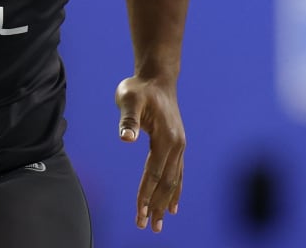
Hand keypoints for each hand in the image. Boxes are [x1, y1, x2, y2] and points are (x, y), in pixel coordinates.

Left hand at [116, 75, 184, 233]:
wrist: (157, 78)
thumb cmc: (139, 89)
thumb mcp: (129, 98)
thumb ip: (127, 118)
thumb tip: (125, 137)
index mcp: (166, 138)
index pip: (154, 173)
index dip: (146, 194)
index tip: (139, 212)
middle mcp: (177, 145)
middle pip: (166, 182)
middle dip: (156, 206)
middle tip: (147, 227)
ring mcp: (179, 146)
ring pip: (173, 181)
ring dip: (164, 203)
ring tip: (158, 224)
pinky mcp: (177, 146)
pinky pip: (178, 174)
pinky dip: (175, 192)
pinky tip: (172, 206)